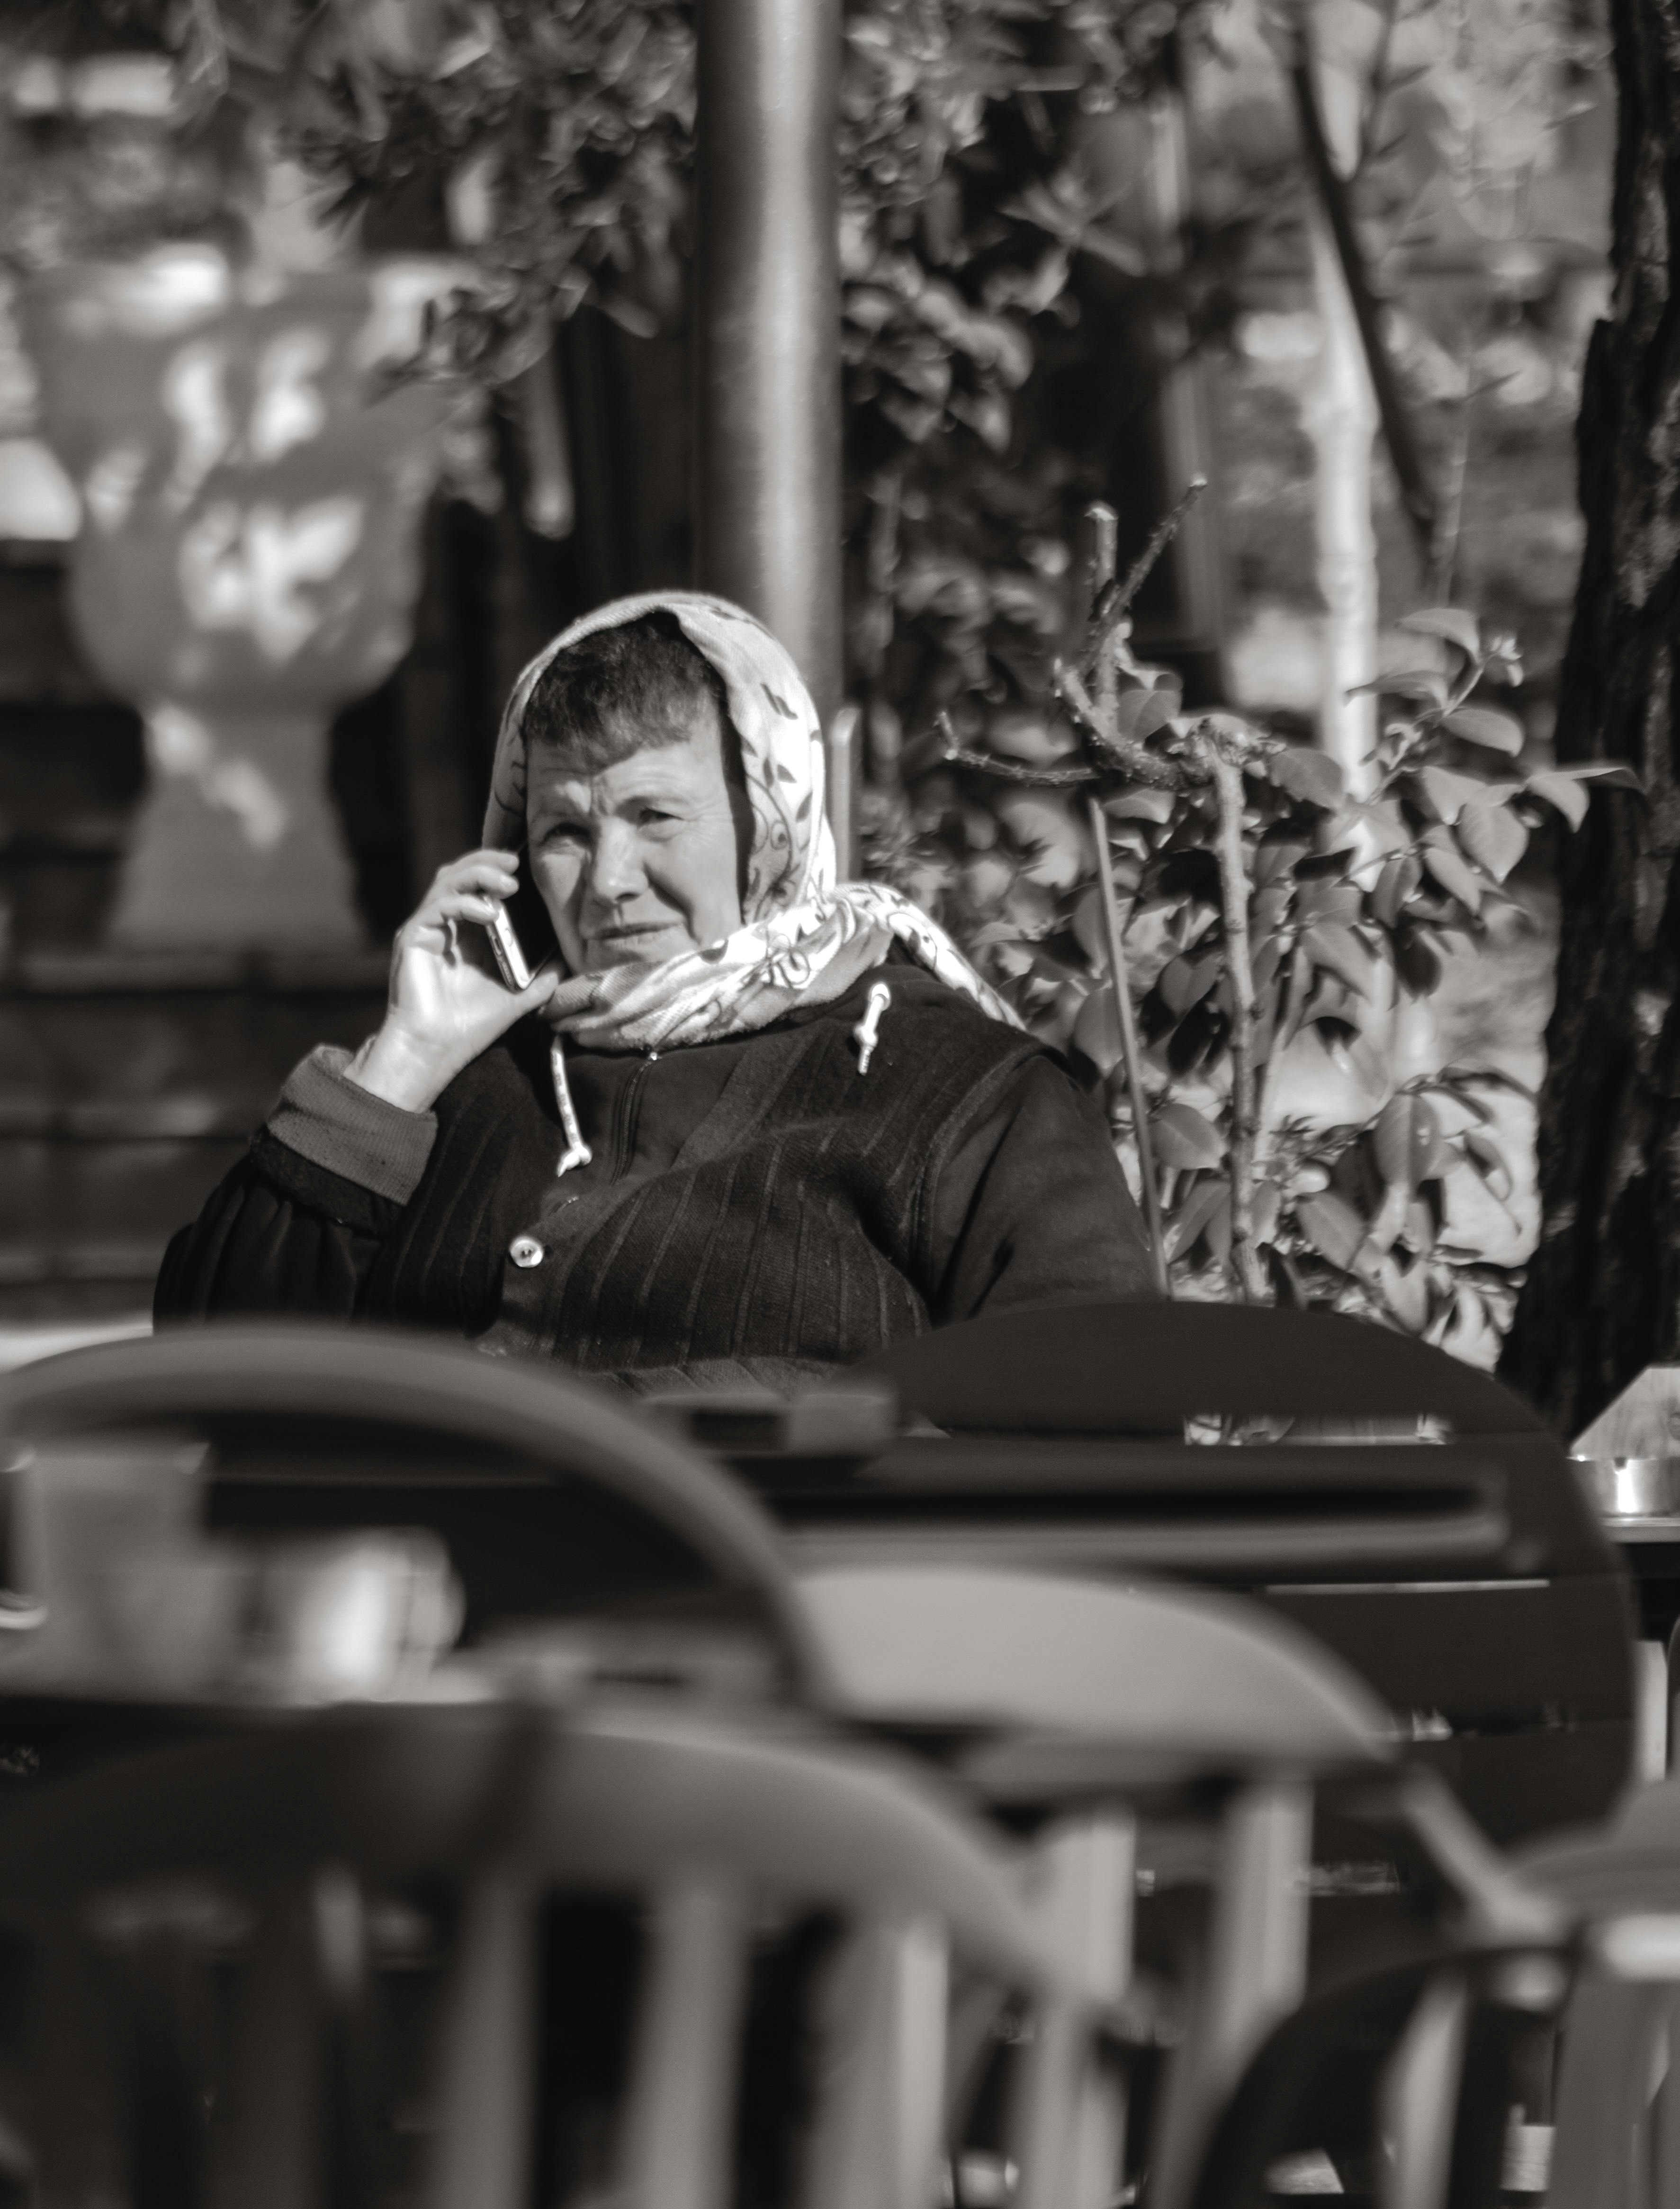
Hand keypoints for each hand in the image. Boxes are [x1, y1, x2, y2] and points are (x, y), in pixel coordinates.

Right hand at [347, 851, 556, 1111]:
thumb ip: (542, 977)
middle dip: (488, 861)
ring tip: (508, 882)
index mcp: (466, 934)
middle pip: (460, 874)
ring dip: (478, 875)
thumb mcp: (518, 996)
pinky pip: (437, 907)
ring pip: (447, 882)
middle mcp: (444, 926)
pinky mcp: (412, 937)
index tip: (526, 865)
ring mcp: (427, 929)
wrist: (436, 1049)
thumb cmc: (470, 1026)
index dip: (497, 869)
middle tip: (516, 861)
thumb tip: (569, 959)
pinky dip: (464, 903)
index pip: (479, 886)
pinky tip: (490, 912)